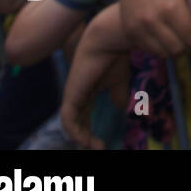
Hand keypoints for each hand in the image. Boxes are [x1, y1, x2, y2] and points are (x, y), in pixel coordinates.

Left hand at [60, 6, 123, 149]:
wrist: (107, 41)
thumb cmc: (114, 56)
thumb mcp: (119, 81)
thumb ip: (119, 95)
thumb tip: (122, 109)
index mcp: (87, 92)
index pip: (84, 117)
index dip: (91, 131)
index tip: (104, 143)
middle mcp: (77, 96)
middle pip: (78, 123)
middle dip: (86, 138)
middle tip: (99, 148)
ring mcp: (72, 96)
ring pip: (71, 125)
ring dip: (82, 138)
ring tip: (96, 147)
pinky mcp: (70, 96)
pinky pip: (68, 120)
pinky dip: (76, 132)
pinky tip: (87, 140)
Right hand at [117, 0, 190, 56]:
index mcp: (170, 7)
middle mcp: (151, 19)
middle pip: (182, 48)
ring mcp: (138, 27)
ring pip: (167, 53)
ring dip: (181, 48)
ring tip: (187, 35)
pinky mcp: (130, 32)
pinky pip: (153, 51)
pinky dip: (165, 47)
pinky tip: (172, 34)